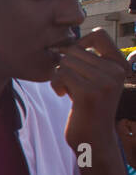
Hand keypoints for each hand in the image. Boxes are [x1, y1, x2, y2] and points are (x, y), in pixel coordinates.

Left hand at [49, 29, 126, 151]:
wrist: (94, 140)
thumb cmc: (88, 108)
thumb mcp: (94, 81)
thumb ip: (87, 63)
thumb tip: (64, 42)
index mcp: (119, 65)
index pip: (99, 34)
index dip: (79, 42)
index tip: (70, 59)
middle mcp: (116, 71)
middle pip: (74, 50)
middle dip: (63, 64)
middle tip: (65, 82)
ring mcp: (104, 82)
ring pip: (66, 62)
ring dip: (58, 75)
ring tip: (64, 89)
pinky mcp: (89, 93)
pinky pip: (61, 74)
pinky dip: (55, 83)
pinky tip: (62, 94)